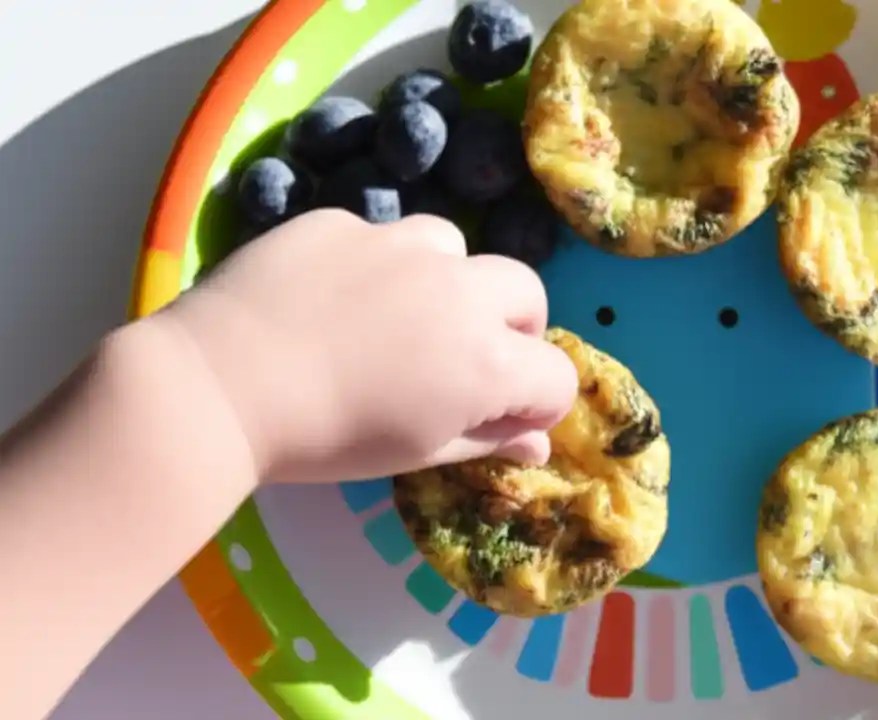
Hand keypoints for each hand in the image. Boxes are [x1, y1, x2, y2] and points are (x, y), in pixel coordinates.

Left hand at [151, 209, 577, 484]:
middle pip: (526, 294)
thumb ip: (486, 441)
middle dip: (513, 328)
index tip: (501, 418)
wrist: (219, 386)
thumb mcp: (415, 453)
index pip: (556, 376)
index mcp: (487, 361)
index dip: (536, 403)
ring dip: (447, 283)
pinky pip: (383, 236)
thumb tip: (538, 445)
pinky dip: (377, 266)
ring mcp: (402, 244)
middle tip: (462, 359)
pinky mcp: (344, 221)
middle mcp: (461, 290)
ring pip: (456, 250)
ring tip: (397, 316)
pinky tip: (331, 298)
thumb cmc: (326, 440)